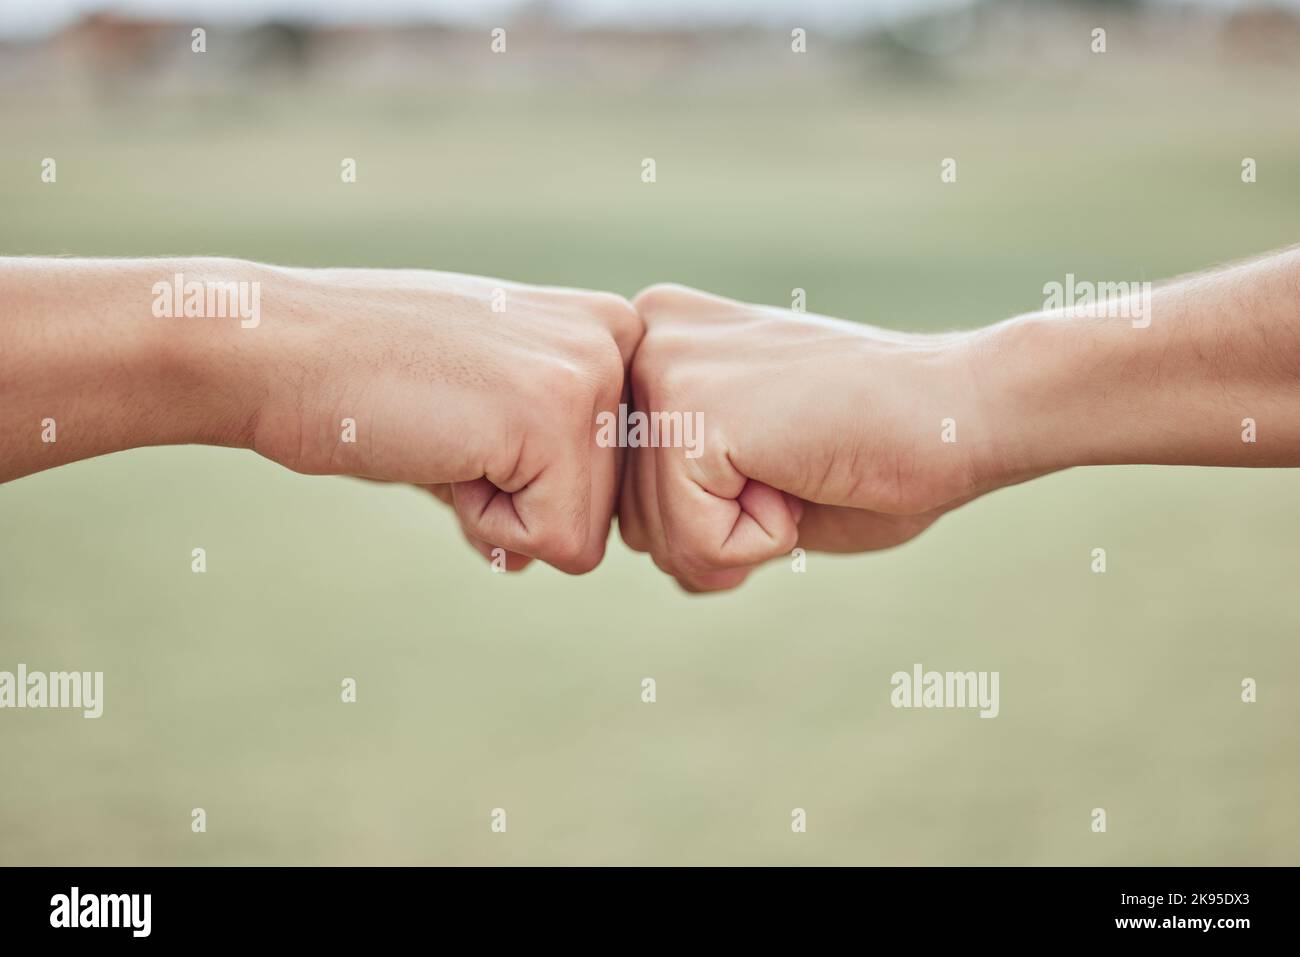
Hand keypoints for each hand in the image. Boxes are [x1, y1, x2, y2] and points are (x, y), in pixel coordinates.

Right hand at [243, 266, 642, 573]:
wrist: (278, 350)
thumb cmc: (367, 382)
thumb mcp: (482, 407)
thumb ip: (538, 466)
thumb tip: (561, 549)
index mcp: (606, 327)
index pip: (609, 472)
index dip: (527, 477)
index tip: (463, 413)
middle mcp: (617, 339)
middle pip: (606, 505)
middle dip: (518, 499)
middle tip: (447, 424)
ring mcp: (592, 373)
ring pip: (584, 530)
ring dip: (498, 510)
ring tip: (443, 431)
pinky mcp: (558, 417)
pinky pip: (557, 543)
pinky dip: (483, 524)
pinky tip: (441, 447)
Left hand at [617, 284, 996, 591]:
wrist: (965, 412)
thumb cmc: (875, 450)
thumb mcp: (751, 474)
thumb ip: (678, 496)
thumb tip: (622, 548)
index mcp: (657, 342)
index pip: (632, 490)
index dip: (714, 511)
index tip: (784, 455)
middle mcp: (645, 339)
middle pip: (633, 519)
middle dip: (720, 528)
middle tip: (797, 463)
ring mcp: (663, 370)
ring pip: (658, 539)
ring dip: (743, 535)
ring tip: (802, 462)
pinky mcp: (691, 413)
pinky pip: (694, 544)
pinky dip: (760, 542)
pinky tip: (805, 474)